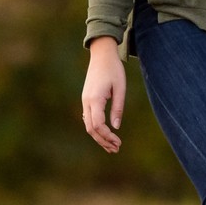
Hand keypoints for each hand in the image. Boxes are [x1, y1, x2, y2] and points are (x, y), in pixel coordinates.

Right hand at [80, 36, 126, 152]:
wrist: (101, 55)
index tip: (119, 142)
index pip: (98, 125)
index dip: (107, 136)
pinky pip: (89, 119)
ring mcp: (85, 101)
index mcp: (95, 99)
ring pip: (88, 125)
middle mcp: (87, 102)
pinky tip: (105, 135)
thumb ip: (118, 107)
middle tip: (117, 149)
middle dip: (103, 141)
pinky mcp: (87, 100)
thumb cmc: (113, 69)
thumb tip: (116, 127)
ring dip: (99, 137)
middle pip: (91, 129)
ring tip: (112, 146)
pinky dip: (96, 129)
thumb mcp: (120, 88)